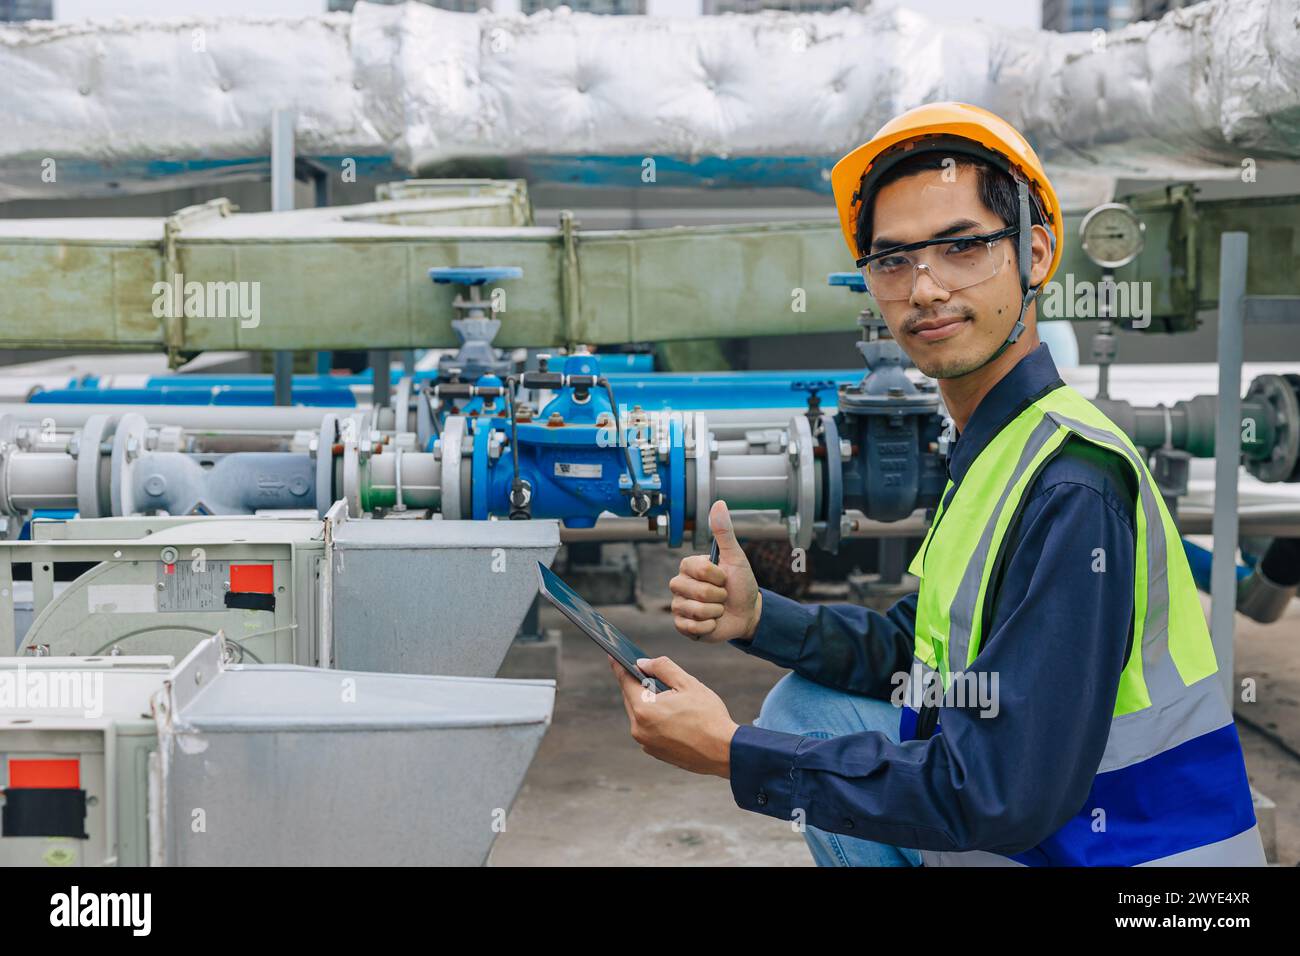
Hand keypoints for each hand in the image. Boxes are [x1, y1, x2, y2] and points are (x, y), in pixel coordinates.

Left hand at [610, 655, 738, 777]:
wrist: (724, 751)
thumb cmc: (708, 716)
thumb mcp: (687, 683)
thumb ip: (662, 667)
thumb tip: (642, 663)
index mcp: (644, 709)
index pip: (626, 681)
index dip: (620, 666)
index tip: (612, 656)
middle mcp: (639, 729)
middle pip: (631, 698)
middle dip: (638, 683)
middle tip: (645, 670)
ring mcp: (646, 743)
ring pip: (639, 714)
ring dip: (647, 702)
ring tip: (665, 693)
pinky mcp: (655, 752)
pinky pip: (647, 729)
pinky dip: (653, 718)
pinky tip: (671, 713)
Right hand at [669, 499, 761, 642]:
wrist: (747, 614)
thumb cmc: (741, 584)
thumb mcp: (735, 557)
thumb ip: (724, 532)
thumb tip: (719, 503)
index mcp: (689, 566)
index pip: (700, 569)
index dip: (718, 577)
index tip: (725, 578)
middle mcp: (679, 584)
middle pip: (697, 591)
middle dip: (718, 596)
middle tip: (723, 596)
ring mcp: (678, 605)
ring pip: (694, 610)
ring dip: (715, 612)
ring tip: (719, 609)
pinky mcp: (681, 625)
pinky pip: (690, 627)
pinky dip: (708, 627)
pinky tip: (712, 622)